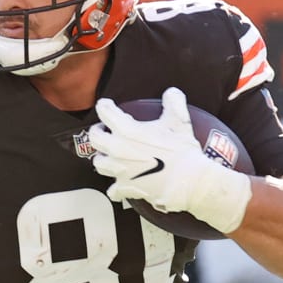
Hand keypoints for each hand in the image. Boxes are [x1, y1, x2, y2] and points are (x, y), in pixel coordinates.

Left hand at [88, 88, 251, 233]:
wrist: (187, 181)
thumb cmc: (182, 151)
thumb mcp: (179, 121)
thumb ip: (173, 102)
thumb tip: (171, 93)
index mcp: (127, 130)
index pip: (105, 112)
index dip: (104, 106)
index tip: (106, 105)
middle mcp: (117, 150)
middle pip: (94, 138)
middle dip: (98, 132)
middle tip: (104, 130)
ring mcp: (119, 170)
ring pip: (98, 163)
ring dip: (102, 158)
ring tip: (109, 156)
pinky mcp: (125, 188)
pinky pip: (112, 190)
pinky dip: (115, 188)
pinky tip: (120, 185)